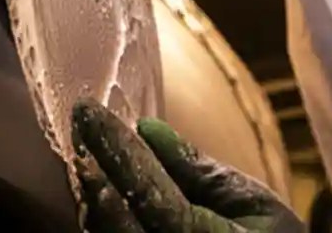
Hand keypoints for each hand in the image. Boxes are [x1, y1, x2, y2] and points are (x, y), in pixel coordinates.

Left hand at [72, 99, 304, 232]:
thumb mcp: (251, 201)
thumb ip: (198, 170)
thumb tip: (149, 129)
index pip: (150, 194)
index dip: (118, 151)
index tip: (91, 112)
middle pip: (115, 220)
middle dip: (95, 169)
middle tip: (80, 125)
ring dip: (93, 192)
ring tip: (85, 149)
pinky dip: (102, 213)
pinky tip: (98, 184)